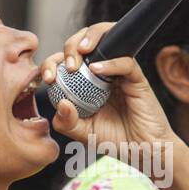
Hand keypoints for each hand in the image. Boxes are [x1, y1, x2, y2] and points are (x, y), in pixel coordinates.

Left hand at [40, 22, 175, 151]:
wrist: (141, 151)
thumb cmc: (114, 140)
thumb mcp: (82, 133)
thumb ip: (67, 122)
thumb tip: (61, 103)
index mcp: (84, 81)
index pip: (64, 60)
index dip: (52, 63)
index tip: (48, 79)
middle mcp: (101, 72)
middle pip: (84, 40)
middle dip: (71, 46)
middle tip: (67, 66)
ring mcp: (119, 73)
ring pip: (106, 38)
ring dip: (90, 39)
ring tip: (81, 53)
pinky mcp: (136, 78)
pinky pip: (126, 62)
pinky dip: (110, 62)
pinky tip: (97, 69)